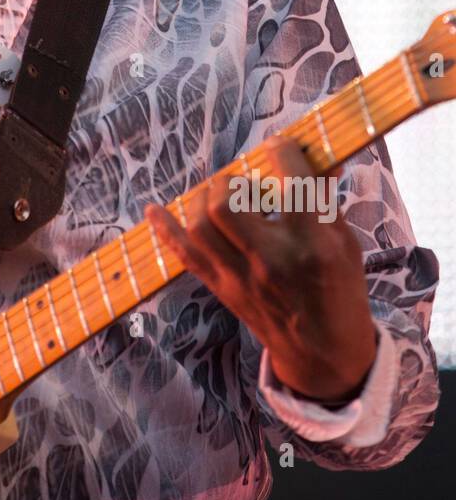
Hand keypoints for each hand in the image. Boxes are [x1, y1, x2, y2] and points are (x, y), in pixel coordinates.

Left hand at [148, 136, 377, 402]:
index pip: (291, 181)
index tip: (279, 146)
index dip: (282, 152)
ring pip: (201, 226)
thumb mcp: (345, 242)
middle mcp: (273, 258)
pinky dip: (166, 229)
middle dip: (230, 181)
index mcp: (313, 242)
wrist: (323, 353)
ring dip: (203, 200)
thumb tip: (318, 154)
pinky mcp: (222, 288)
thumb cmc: (340, 291)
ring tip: (220, 196)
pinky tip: (154, 209)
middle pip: (228, 204)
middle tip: (244, 183)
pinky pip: (184, 256)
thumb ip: (324, 197)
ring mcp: (242, 276)